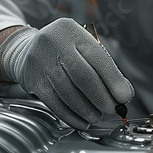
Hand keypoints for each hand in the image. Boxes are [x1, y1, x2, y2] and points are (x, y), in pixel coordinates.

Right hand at [0, 18, 133, 128]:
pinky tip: (81, 121)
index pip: (97, 57)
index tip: (124, 97)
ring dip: (86, 109)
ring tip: (97, 117)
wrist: (27, 49)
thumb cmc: (65, 50)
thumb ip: (104, 68)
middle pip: (82, 75)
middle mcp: (54, 43)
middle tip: (112, 109)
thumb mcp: (84, 48)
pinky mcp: (32, 79)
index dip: (113, 80)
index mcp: (73, 31)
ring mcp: (40, 61)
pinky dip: (70, 116)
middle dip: (100, 97)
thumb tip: (123, 95)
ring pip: (67, 92)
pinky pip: (54, 103)